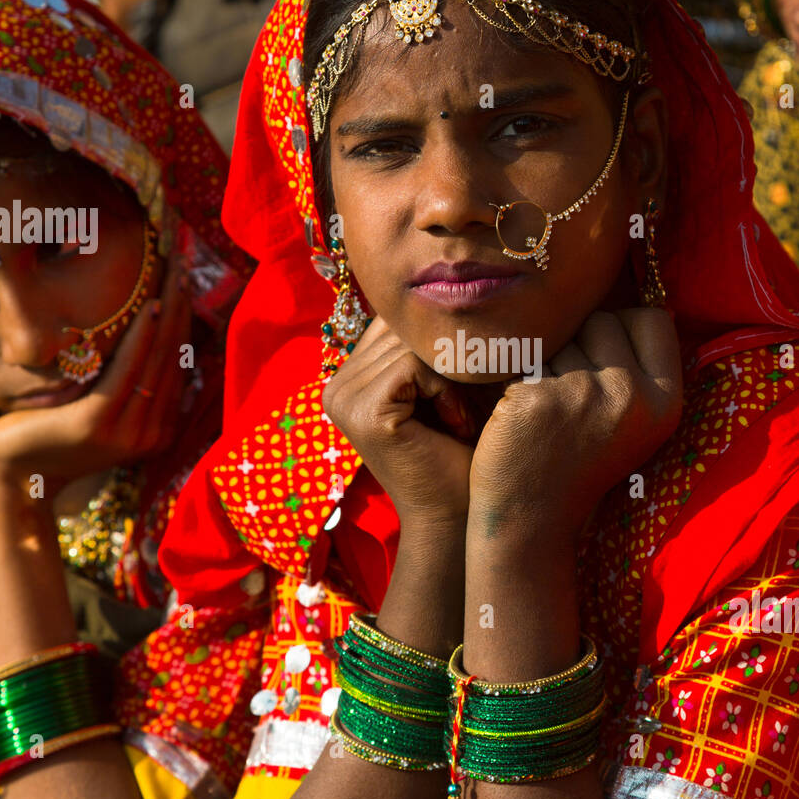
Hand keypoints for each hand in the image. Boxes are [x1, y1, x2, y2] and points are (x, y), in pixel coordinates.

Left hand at [0, 254, 191, 496]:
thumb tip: (147, 340)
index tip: (186, 283)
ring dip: (168, 314)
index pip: (178, 367)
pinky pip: (127, 372)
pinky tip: (148, 308)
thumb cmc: (52, 436)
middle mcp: (152, 434)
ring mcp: (128, 432)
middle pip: (173, 359)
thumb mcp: (101, 412)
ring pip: (157, 361)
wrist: (16, 476)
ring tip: (173, 277)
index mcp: (158, 430)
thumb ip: (128, 389)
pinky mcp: (99, 424)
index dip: (185, 323)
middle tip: (185, 267)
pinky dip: (141, 338)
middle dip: (182, 309)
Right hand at [322, 315, 476, 525]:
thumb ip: (427, 342)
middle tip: (464, 410)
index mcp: (347, 375)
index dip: (438, 346)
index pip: (396, 322)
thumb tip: (446, 281)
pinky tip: (454, 424)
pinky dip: (447, 390)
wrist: (456, 517)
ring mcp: (342, 398)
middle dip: (447, 363)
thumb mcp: (438, 386)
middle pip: (403, 330)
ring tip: (459, 420)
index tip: (460, 394)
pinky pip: (415, 365)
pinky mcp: (364, 411)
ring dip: (452, 380)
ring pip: (413, 345)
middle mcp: (334, 384)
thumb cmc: (457, 451)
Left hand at [467, 307, 681, 543]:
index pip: (651, 316)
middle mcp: (631, 394)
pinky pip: (522, 358)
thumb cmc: (578, 461)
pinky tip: (519, 419)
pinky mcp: (536, 395)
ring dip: (546, 363)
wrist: (531, 520)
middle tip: (570, 400)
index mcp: (665, 400)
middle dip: (579, 346)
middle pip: (601, 319)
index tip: (606, 363)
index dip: (623, 330)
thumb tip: (632, 284)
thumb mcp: (631, 420)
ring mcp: (583, 393)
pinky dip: (515, 381)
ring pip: (559, 336)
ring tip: (547, 412)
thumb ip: (637, 364)